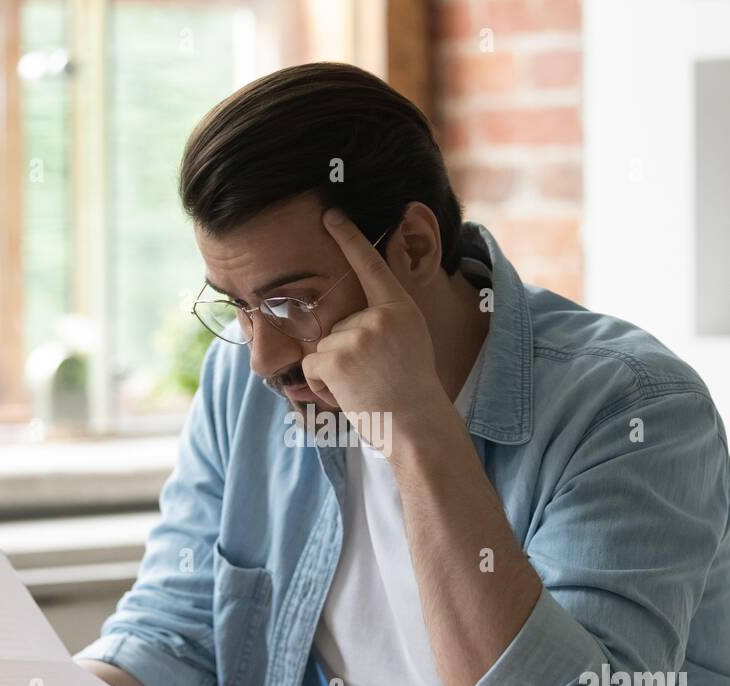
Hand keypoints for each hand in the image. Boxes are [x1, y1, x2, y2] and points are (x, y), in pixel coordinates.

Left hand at [301, 208, 451, 453]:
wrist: (418, 427)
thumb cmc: (412, 395)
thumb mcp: (408, 344)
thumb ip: (381, 325)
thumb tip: (342, 323)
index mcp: (400, 308)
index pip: (370, 265)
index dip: (349, 238)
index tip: (331, 214)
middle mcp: (378, 315)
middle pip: (337, 325)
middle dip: (343, 356)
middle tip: (373, 380)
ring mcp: (356, 335)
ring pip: (322, 347)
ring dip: (333, 374)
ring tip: (364, 390)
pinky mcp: (334, 357)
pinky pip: (311, 366)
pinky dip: (321, 386)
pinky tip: (348, 396)